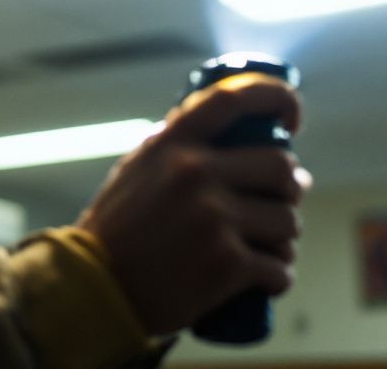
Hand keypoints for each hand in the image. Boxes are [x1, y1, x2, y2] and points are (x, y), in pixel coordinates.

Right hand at [76, 73, 310, 335]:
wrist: (96, 290)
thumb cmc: (116, 231)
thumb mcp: (135, 171)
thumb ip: (175, 145)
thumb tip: (232, 134)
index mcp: (172, 145)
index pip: (234, 97)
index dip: (276, 97)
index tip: (290, 118)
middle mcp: (195, 174)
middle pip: (280, 166)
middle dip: (289, 188)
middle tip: (277, 202)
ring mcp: (213, 219)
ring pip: (287, 219)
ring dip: (284, 237)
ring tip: (267, 247)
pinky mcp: (226, 265)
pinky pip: (280, 267)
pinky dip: (277, 276)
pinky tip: (264, 279)